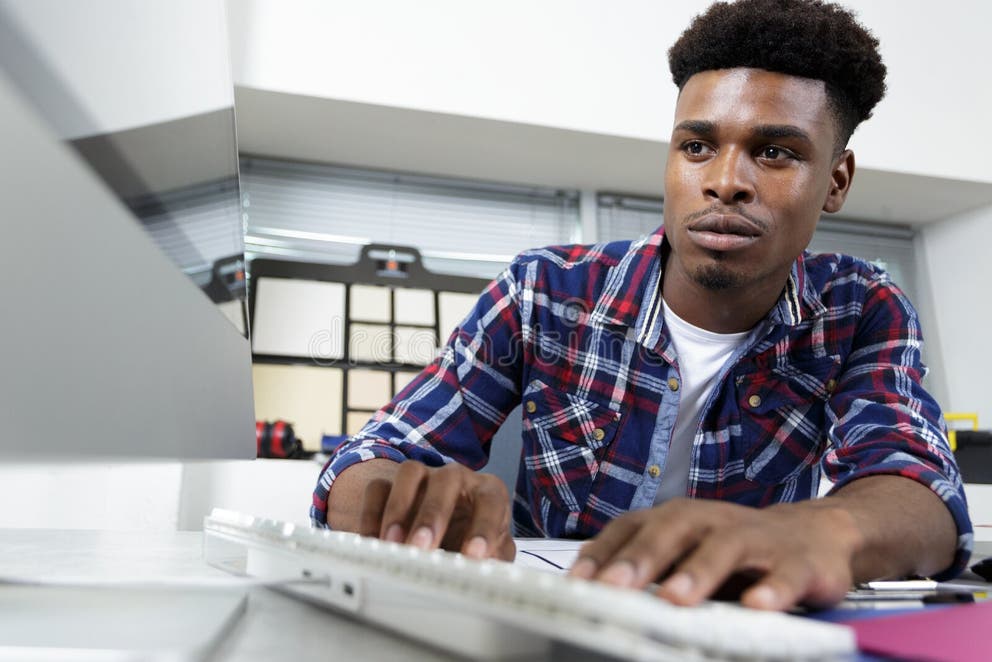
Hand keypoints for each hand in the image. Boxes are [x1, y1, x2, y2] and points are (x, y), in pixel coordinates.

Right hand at [356, 460, 514, 560]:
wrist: (445, 532)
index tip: (474, 555)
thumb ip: (494, 561)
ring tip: (392, 543)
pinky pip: (377, 488)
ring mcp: (422, 476)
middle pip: (447, 479)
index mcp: (487, 491)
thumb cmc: (473, 540)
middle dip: (434, 513)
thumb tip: (492, 576)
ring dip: (399, 508)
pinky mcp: (391, 484)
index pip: (491, 500)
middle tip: (423, 547)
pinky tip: (371, 543)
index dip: (484, 526)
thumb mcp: (491, 552)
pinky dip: (372, 514)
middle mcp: (456, 477)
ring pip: (410, 473)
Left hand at [568, 498, 860, 609]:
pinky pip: (786, 574)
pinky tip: (757, 607)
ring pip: (726, 547)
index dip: (604, 551)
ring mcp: (757, 538)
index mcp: (679, 518)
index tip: (578, 581)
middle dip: (642, 558)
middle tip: (616, 587)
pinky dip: (772, 589)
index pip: (633, 527)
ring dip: (699, 571)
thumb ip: (647, 569)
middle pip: (673, 529)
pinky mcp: (800, 562)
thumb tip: (592, 593)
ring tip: (677, 600)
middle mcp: (712, 521)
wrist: (817, 535)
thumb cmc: (736, 548)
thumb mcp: (686, 552)